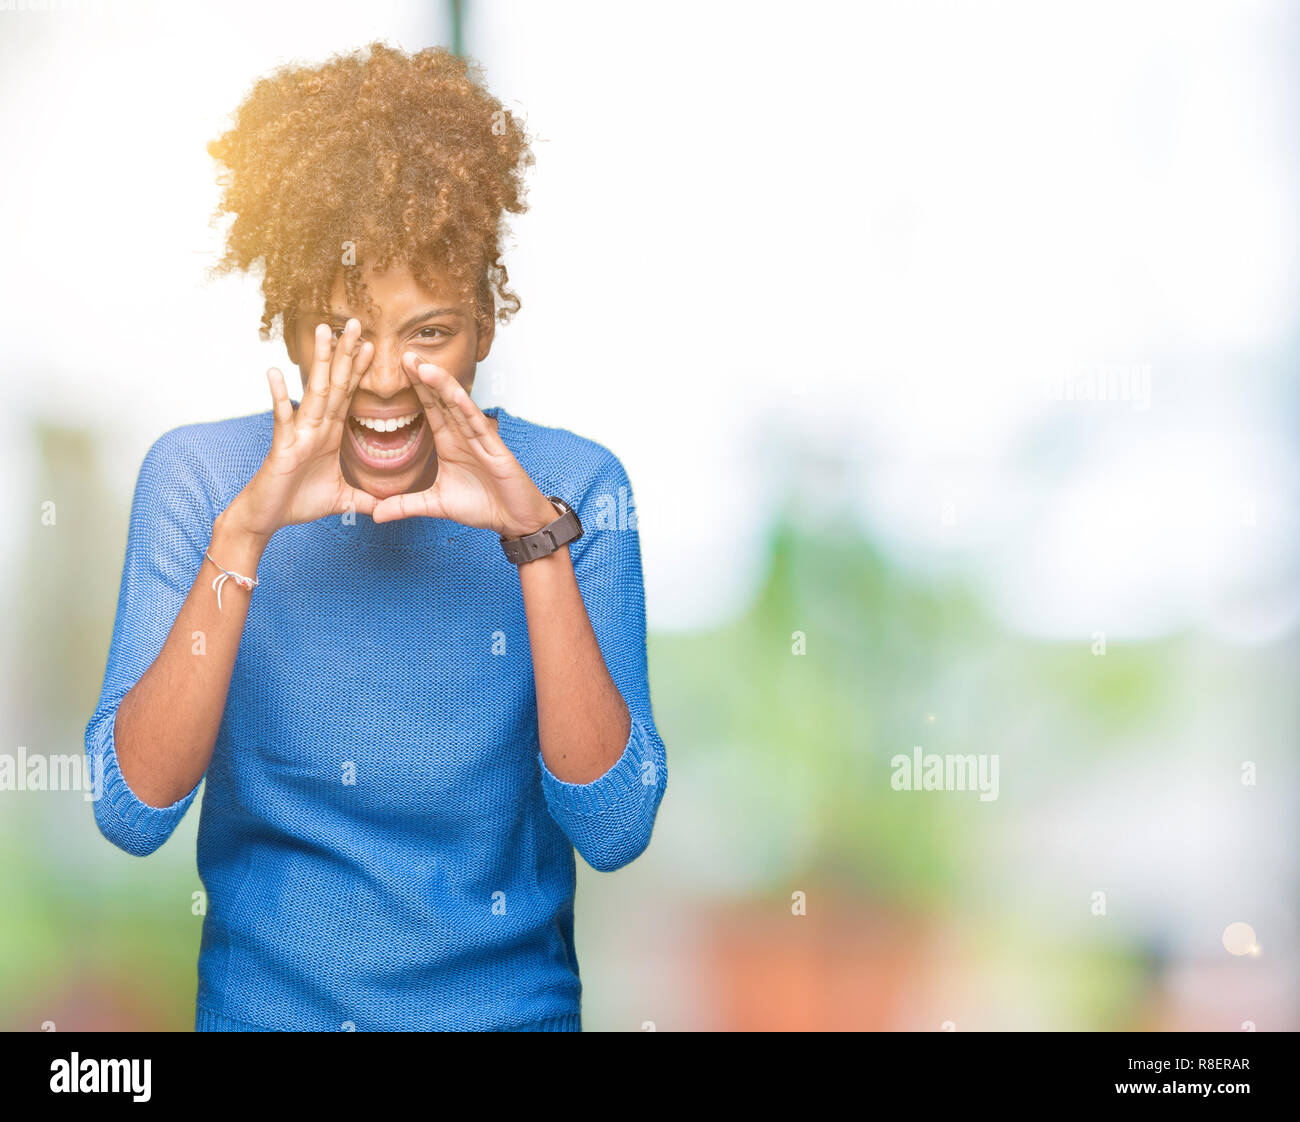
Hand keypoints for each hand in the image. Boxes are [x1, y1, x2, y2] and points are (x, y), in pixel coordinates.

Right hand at [227, 319, 377, 538]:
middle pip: (334, 383)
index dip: (359, 371)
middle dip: (344, 353)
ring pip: (313, 391)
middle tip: (355, 322)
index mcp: (328, 434)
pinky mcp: (283, 447)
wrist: (267, 519)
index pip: (347, 396)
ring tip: (324, 331)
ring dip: (318, 361)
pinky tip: (275, 372)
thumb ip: (366, 500)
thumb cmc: (298, 503)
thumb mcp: (343, 501)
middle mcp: (314, 426)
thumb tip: (390, 507)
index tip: (372, 346)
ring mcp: (298, 433)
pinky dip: (278, 397)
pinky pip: (282, 419)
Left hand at [369, 352, 557, 537]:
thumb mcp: (435, 505)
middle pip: (441, 399)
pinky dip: (465, 407)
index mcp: (449, 442)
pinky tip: (452, 392)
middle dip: (424, 377)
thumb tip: (376, 515)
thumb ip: (405, 505)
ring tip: (422, 365)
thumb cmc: (483, 505)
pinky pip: (477, 424)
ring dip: (441, 385)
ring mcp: (480, 438)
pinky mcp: (494, 448)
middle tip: (404, 353)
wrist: (514, 520)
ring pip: (458, 405)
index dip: (415, 388)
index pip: (429, 408)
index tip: (397, 367)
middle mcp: (463, 434)